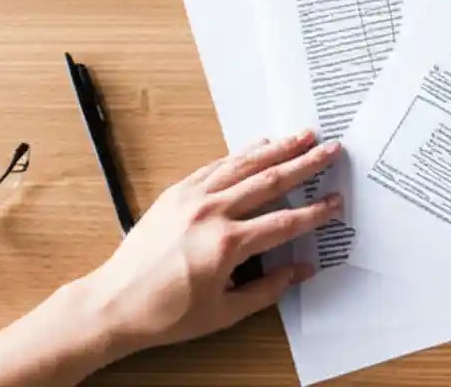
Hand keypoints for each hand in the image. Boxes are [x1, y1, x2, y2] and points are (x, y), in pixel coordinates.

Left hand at [81, 130, 340, 355]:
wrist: (114, 302)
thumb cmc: (166, 314)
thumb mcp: (224, 312)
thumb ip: (267, 289)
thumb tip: (299, 271)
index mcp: (227, 244)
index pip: (284, 222)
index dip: (315, 213)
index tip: (336, 202)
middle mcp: (211, 213)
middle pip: (269, 181)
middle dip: (305, 164)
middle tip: (330, 150)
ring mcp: (191, 198)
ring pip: (243, 165)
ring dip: (276, 148)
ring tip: (301, 135)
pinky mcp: (175, 193)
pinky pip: (215, 166)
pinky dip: (240, 154)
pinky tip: (258, 146)